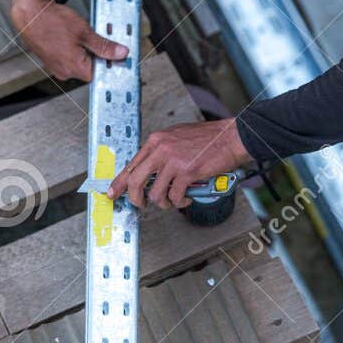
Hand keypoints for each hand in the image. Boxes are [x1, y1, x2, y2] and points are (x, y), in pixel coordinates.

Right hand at [10, 0, 127, 81]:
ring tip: (84, 34)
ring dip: (87, 50)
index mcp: (75, 68)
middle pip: (91, 68)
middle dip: (99, 54)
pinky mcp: (52, 61)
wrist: (29, 13)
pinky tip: (75, 36)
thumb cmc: (51, 21)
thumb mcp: (84, 32)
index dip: (110, 62)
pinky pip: (70, 58)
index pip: (101, 73)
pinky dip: (76, 49)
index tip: (118, 53)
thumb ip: (104, 46)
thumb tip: (120, 53)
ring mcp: (57, 67)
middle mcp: (65, 72)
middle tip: (102, 38)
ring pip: (81, 62)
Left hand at [108, 117, 250, 208]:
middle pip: (135, 181)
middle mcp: (161, 150)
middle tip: (141, 205)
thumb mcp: (176, 138)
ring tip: (174, 200)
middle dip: (135, 198)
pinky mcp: (187, 173)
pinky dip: (180, 202)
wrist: (230, 137)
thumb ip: (161, 152)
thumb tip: (149, 170)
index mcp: (156, 141)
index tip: (112, 193)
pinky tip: (187, 198)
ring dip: (164, 202)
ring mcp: (173, 161)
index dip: (119, 182)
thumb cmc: (207, 139)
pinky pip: (175, 196)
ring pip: (155, 194)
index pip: (130, 164)